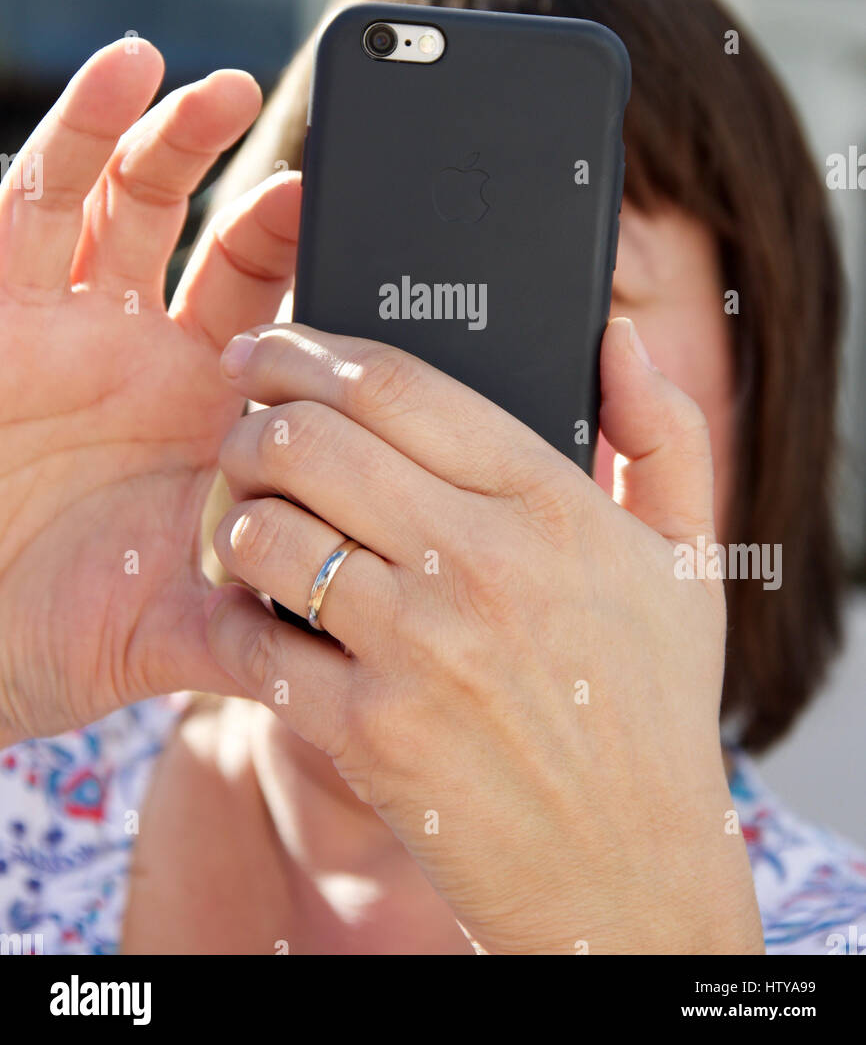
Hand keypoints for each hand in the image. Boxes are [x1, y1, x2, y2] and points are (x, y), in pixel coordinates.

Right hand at [0, 40, 298, 742]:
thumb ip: (251, 631)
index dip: (305, 262)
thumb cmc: (45, 636)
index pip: (270, 311)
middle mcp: (136, 349)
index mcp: (198, 409)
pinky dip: (77, 131)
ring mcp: (60, 319)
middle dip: (247, 185)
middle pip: (205, 236)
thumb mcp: (165, 632)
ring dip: (168, 132)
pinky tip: (122, 73)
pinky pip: (30, 201)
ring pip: (120, 198)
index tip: (355, 221)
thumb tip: (350, 658)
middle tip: (299, 147)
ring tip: (222, 84)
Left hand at [204, 318, 763, 954]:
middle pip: (311, 441)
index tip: (273, 347)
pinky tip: (253, 612)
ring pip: (267, 533)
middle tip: (242, 426)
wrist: (629, 871)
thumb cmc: (653, 704)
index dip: (310, 348)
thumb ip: (665, 432)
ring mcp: (419, 649)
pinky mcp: (370, 732)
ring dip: (236, 514)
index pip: (396, 384)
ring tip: (249, 518)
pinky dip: (236, 617)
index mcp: (552, 502)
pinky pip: (255, 644)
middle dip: (252, 418)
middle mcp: (480, 563)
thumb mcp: (688, 559)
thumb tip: (620, 335)